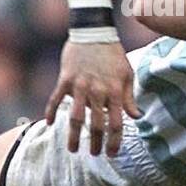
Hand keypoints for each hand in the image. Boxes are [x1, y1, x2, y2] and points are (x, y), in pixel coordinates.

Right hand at [46, 40, 140, 156]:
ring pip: (76, 117)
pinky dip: (51, 111)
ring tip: (73, 150)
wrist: (93, 31)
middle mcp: (97, 90)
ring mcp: (80, 85)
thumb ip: (129, 98)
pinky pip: (56, 99)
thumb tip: (136, 117)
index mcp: (114, 91)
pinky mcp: (65, 79)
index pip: (116, 122)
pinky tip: (49, 123)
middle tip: (95, 154)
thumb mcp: (126, 74)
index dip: (114, 140)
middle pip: (97, 124)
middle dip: (96, 142)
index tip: (112, 154)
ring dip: (74, 135)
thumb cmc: (113, 54)